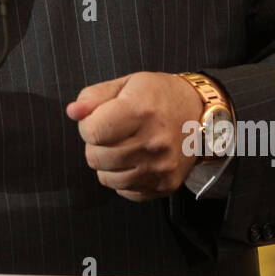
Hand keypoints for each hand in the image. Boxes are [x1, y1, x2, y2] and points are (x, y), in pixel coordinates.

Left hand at [66, 71, 203, 201]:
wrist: (201, 114)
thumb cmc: (159, 95)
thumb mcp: (127, 84)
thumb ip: (94, 97)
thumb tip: (73, 112)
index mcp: (141, 112)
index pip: (92, 132)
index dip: (87, 125)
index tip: (98, 118)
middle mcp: (153, 142)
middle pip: (95, 157)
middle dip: (96, 144)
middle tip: (113, 132)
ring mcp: (161, 167)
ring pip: (106, 178)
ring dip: (107, 163)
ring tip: (123, 145)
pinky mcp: (165, 185)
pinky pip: (125, 191)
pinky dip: (123, 178)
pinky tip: (136, 160)